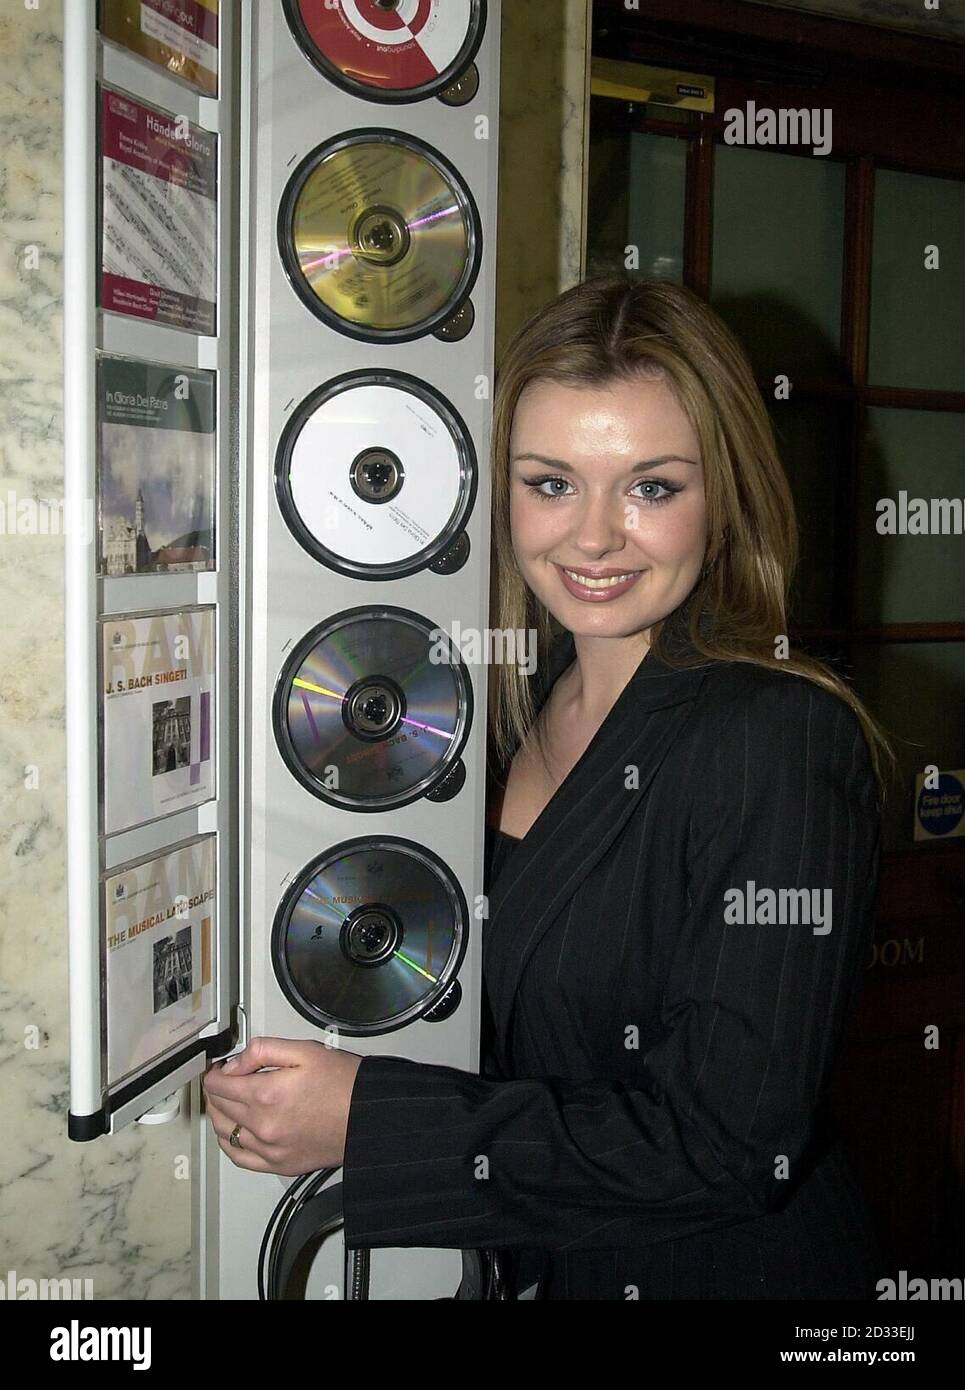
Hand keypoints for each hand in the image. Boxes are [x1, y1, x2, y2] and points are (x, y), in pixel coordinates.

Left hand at [202, 1035, 363, 1174]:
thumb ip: (262, 1050)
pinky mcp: (278, 1165)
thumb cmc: (344, 1083)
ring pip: (225, 1134)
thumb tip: (233, 1064)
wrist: (369, 1117)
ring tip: (224, 1102)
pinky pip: (240, 1158)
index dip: (214, 1072)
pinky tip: (232, 1133)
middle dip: (215, 1091)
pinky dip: (229, 1143)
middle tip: (222, 1079)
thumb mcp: (304, 1050)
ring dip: (218, 1115)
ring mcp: (269, 1150)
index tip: (218, 1067)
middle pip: (219, 1108)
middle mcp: (263, 1126)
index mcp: (266, 1094)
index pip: (219, 1085)